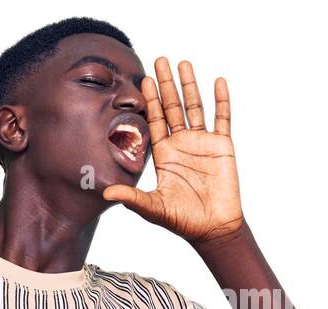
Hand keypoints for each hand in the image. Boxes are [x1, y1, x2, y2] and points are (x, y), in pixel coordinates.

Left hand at [103, 57, 244, 243]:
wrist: (213, 229)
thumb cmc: (182, 220)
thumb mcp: (153, 208)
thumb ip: (132, 198)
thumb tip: (106, 195)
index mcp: (164, 153)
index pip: (155, 120)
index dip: (150, 100)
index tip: (144, 80)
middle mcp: (182, 143)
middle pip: (172, 107)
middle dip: (166, 84)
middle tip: (159, 60)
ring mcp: (202, 142)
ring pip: (195, 107)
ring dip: (190, 85)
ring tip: (183, 63)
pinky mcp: (222, 146)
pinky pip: (222, 118)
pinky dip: (221, 100)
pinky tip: (217, 81)